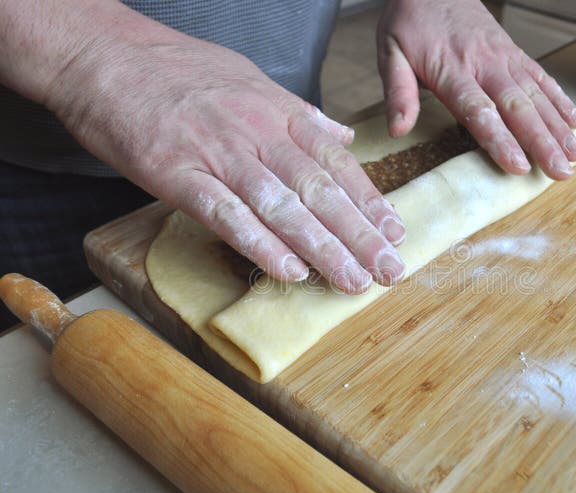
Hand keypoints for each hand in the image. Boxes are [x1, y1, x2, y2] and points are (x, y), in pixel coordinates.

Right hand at [45, 7, 406, 293]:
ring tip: (353, 280)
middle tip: (390, 271)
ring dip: (323, 248)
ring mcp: (218, 154)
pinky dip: (260, 244)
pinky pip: (226, 214)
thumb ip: (299, 112)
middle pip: (320, 190)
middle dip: (359, 235)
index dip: (369, 201)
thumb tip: (340, 136)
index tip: (395, 233)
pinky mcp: (176, 173)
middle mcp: (257, 134)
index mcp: (278, 113)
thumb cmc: (176, 68)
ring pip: (283, 207)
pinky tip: (289, 271)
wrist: (103, 53)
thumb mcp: (249, 78)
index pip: (336, 163)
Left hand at [377, 0, 575, 179]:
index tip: (518, 165)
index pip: (478, 110)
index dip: (499, 139)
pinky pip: (541, 77)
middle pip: (517, 107)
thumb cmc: (409, 21)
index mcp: (451, 69)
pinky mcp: (514, 52)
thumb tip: (398, 129)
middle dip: (542, 141)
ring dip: (558, 126)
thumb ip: (398, 92)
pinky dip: (560, 99)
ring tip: (575, 155)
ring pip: (536, 94)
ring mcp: (503, 56)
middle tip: (560, 171)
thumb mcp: (389, 52)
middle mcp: (484, 63)